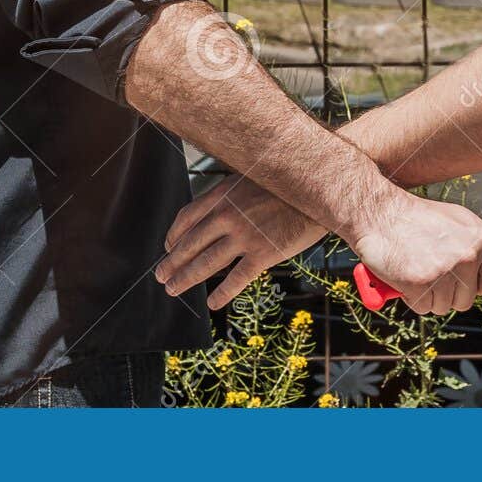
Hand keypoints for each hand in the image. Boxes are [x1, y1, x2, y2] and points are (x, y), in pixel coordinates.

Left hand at [157, 175, 326, 307]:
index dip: (174, 236)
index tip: (168, 248)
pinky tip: (213, 302)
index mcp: (222, 195)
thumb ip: (230, 196)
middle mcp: (228, 216)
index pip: (187, 218)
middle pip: (190, 244)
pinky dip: (222, 293)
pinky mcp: (264, 254)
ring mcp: (245, 236)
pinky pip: (236, 279)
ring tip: (173, 289)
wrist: (320, 190)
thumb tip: (214, 212)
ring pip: (206, 263)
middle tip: (161, 276)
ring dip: (186, 278)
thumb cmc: (287, 184)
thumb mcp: (250, 179)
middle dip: (172, 262)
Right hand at [345, 189, 481, 315]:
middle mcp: (468, 256)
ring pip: (444, 307)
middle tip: (431, 268)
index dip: (478, 287)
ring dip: (429, 295)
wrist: (381, 213)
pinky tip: (406, 274)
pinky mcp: (421, 283)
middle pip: (466, 301)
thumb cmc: (417, 218)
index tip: (467, 283)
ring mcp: (445, 271)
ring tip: (417, 267)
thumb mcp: (458, 222)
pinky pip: (423, 308)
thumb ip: (477, 248)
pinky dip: (411, 297)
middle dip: (448, 292)